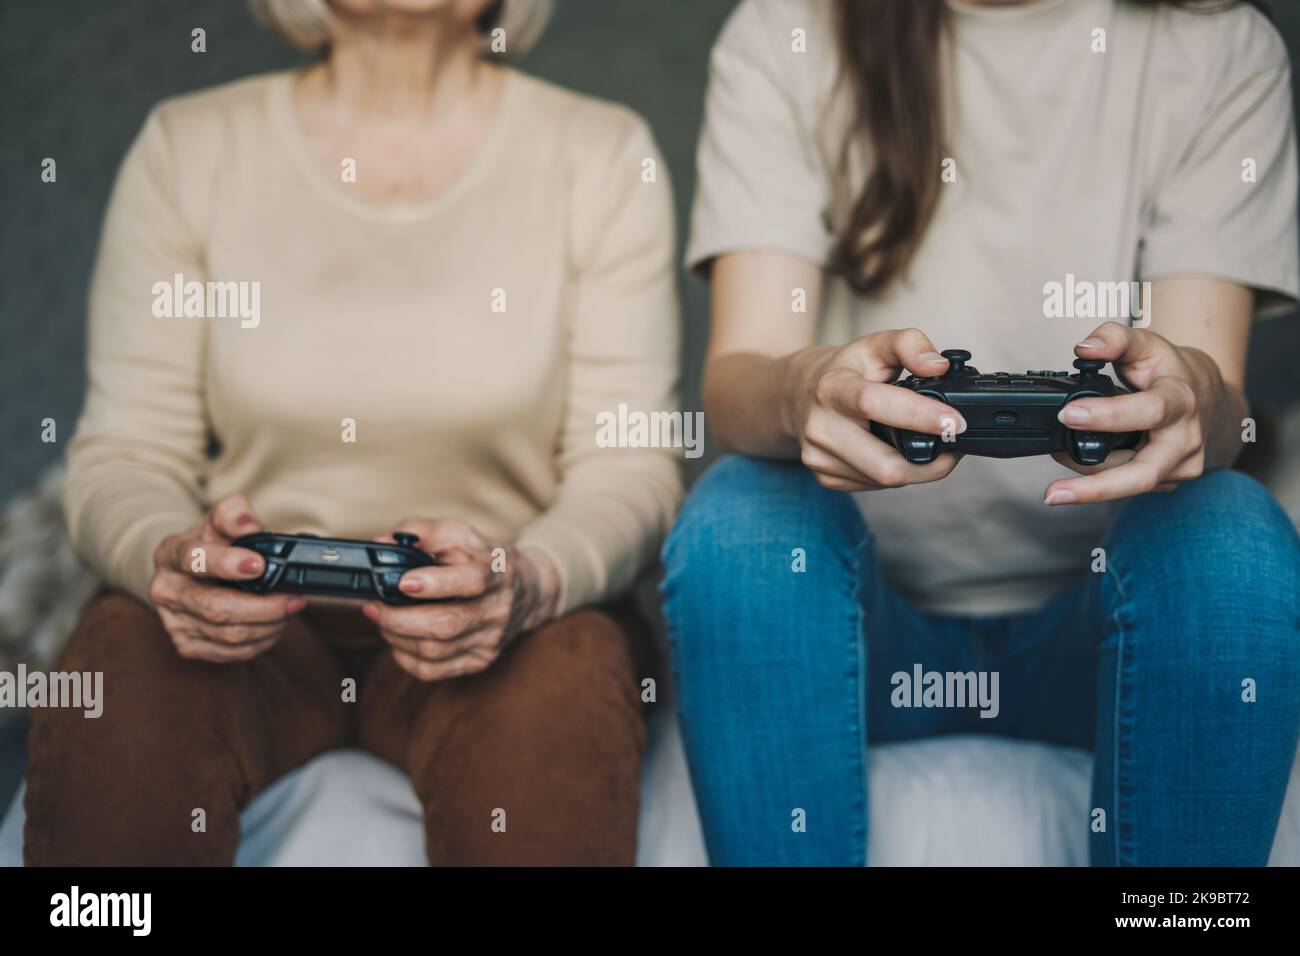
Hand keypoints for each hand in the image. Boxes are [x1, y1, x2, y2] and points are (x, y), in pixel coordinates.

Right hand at [149, 493, 305, 661]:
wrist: (188, 574)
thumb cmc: (210, 545)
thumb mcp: (219, 521)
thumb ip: (234, 514)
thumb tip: (250, 525)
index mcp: (170, 554)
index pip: (195, 559)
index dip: (228, 563)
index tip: (261, 565)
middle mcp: (165, 591)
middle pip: (216, 607)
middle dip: (263, 606)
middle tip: (294, 598)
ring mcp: (174, 623)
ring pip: (228, 635)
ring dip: (268, 625)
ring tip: (288, 610)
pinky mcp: (187, 646)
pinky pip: (231, 653)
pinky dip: (260, 641)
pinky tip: (273, 625)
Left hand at [362, 518, 560, 681]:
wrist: (526, 591)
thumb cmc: (483, 559)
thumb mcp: (459, 534)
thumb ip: (420, 532)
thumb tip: (380, 545)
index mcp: (497, 572)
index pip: (471, 581)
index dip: (436, 583)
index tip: (403, 582)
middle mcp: (498, 609)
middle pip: (446, 624)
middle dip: (399, 618)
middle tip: (373, 607)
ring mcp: (490, 640)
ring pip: (435, 651)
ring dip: (397, 637)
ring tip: (382, 620)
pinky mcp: (480, 661)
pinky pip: (434, 671)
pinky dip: (406, 657)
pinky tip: (398, 639)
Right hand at [788, 328, 966, 490]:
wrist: (797, 394)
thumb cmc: (844, 370)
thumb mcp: (875, 344)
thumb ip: (910, 344)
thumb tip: (938, 367)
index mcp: (832, 388)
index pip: (874, 403)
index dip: (919, 415)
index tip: (954, 422)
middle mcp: (820, 427)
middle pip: (884, 465)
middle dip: (931, 463)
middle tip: (954, 444)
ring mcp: (820, 458)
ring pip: (884, 480)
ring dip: (916, 469)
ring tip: (925, 444)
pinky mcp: (825, 478)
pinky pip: (874, 486)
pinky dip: (895, 472)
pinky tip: (895, 451)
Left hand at [1046, 322, 1226, 504]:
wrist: (1202, 394)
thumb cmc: (1168, 369)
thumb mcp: (1145, 343)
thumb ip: (1113, 338)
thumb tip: (1084, 348)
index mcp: (1181, 400)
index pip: (1149, 411)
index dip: (1108, 415)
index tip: (1067, 414)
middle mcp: (1186, 439)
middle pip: (1143, 473)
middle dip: (1096, 487)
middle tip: (1052, 493)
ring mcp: (1180, 465)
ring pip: (1128, 484)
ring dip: (1086, 482)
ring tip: (1056, 457)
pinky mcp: (1168, 481)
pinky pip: (1128, 486)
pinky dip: (1098, 480)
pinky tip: (1077, 469)